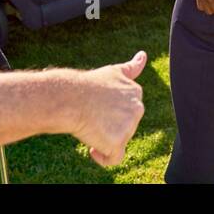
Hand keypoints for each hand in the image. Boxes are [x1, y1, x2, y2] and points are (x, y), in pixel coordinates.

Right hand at [74, 50, 146, 167]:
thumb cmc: (87, 85)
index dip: (110, 112)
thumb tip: (144, 55)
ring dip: (102, 138)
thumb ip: (131, 68)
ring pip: (118, 141)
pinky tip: (93, 149)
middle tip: (91, 116)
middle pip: (124, 127)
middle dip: (108, 125)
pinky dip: (103, 157)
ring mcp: (129, 125)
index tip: (97, 107)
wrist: (69, 98)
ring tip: (89, 125)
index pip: (126, 111)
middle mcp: (137, 108)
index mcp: (136, 92)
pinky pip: (114, 158)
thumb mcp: (112, 71)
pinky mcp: (117, 141)